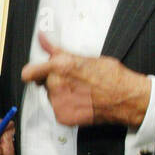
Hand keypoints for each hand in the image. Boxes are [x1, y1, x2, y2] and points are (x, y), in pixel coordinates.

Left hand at [21, 33, 150, 128]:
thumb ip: (57, 50)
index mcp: (59, 67)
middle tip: (74, 80)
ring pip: (52, 96)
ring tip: (82, 92)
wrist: (125, 98)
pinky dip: (67, 107)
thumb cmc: (110, 75)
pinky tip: (82, 102)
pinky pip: (58, 109)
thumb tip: (41, 37)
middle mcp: (55, 85)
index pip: (29, 72)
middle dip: (55, 80)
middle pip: (45, 82)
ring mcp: (58, 103)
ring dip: (62, 94)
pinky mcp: (63, 117)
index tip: (37, 73)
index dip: (33, 72)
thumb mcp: (84, 57)